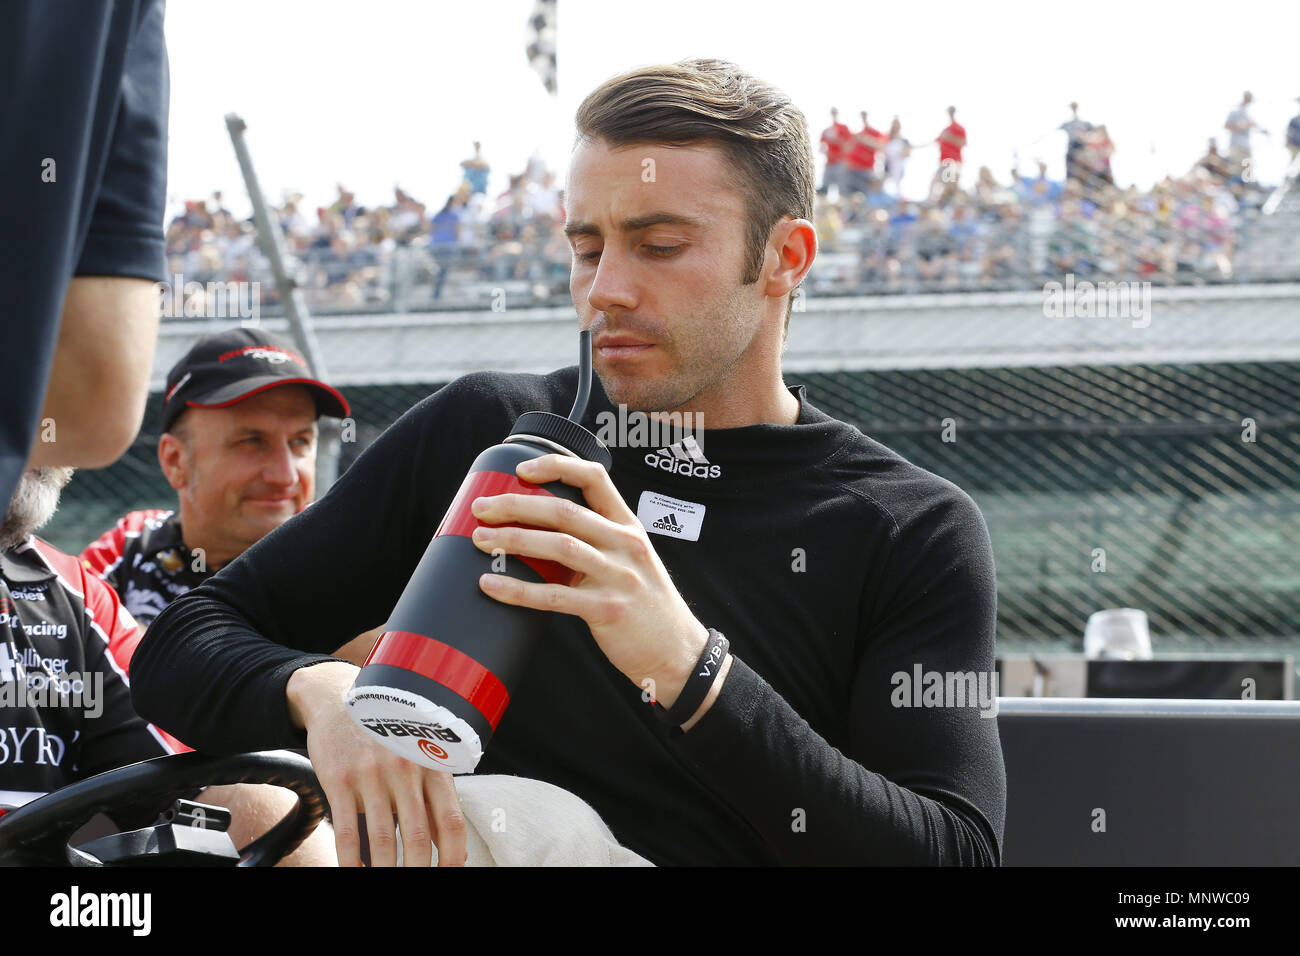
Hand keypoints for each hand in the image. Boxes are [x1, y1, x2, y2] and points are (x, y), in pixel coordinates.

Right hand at [286, 661, 467, 866]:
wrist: (338, 701)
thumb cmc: (385, 737)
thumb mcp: (416, 757)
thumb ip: (432, 797)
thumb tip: (450, 845)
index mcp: (431, 765)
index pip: (451, 820)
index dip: (454, 855)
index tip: (449, 873)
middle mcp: (405, 769)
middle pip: (418, 835)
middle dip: (418, 870)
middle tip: (413, 883)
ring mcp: (371, 774)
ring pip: (382, 839)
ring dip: (385, 871)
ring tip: (384, 882)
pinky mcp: (339, 780)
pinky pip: (347, 832)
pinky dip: (351, 862)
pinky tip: (354, 872)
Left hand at [469, 454, 710, 710]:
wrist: (677, 653)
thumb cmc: (646, 606)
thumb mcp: (632, 560)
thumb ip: (599, 541)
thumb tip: (542, 531)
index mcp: (629, 526)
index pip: (594, 478)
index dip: (555, 466)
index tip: (522, 470)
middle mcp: (625, 545)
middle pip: (564, 510)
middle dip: (516, 505)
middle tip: (482, 508)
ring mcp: (618, 577)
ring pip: (557, 546)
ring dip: (512, 539)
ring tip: (480, 540)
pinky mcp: (607, 610)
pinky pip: (553, 596)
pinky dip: (517, 590)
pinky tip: (491, 585)